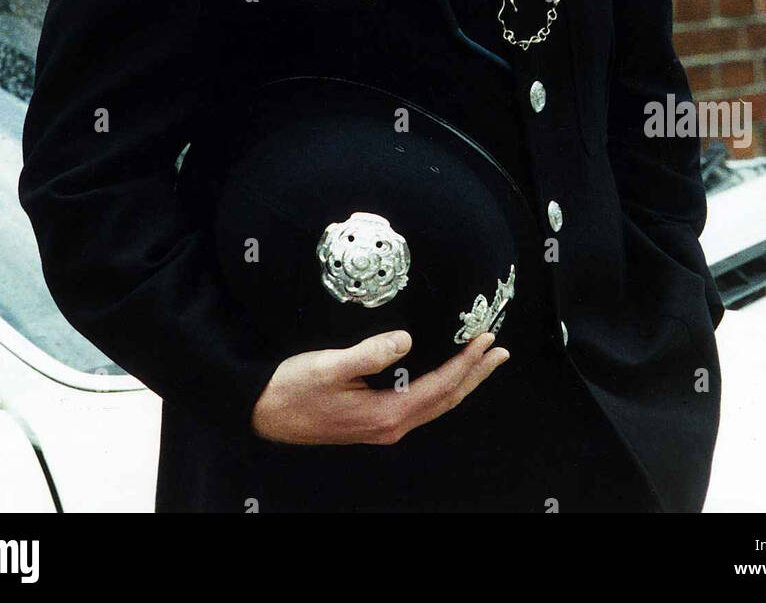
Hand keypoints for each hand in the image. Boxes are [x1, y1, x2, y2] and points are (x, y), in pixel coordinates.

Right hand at [249, 329, 508, 445]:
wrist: (265, 414)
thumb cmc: (293, 389)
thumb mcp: (328, 366)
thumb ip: (369, 353)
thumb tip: (407, 339)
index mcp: (386, 414)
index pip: (440, 387)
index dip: (466, 363)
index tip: (486, 339)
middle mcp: (391, 425)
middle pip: (446, 399)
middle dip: (475, 374)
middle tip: (500, 350)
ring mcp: (383, 426)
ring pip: (436, 403)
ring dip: (462, 381)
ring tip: (483, 361)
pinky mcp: (374, 420)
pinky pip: (421, 403)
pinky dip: (442, 386)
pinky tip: (444, 375)